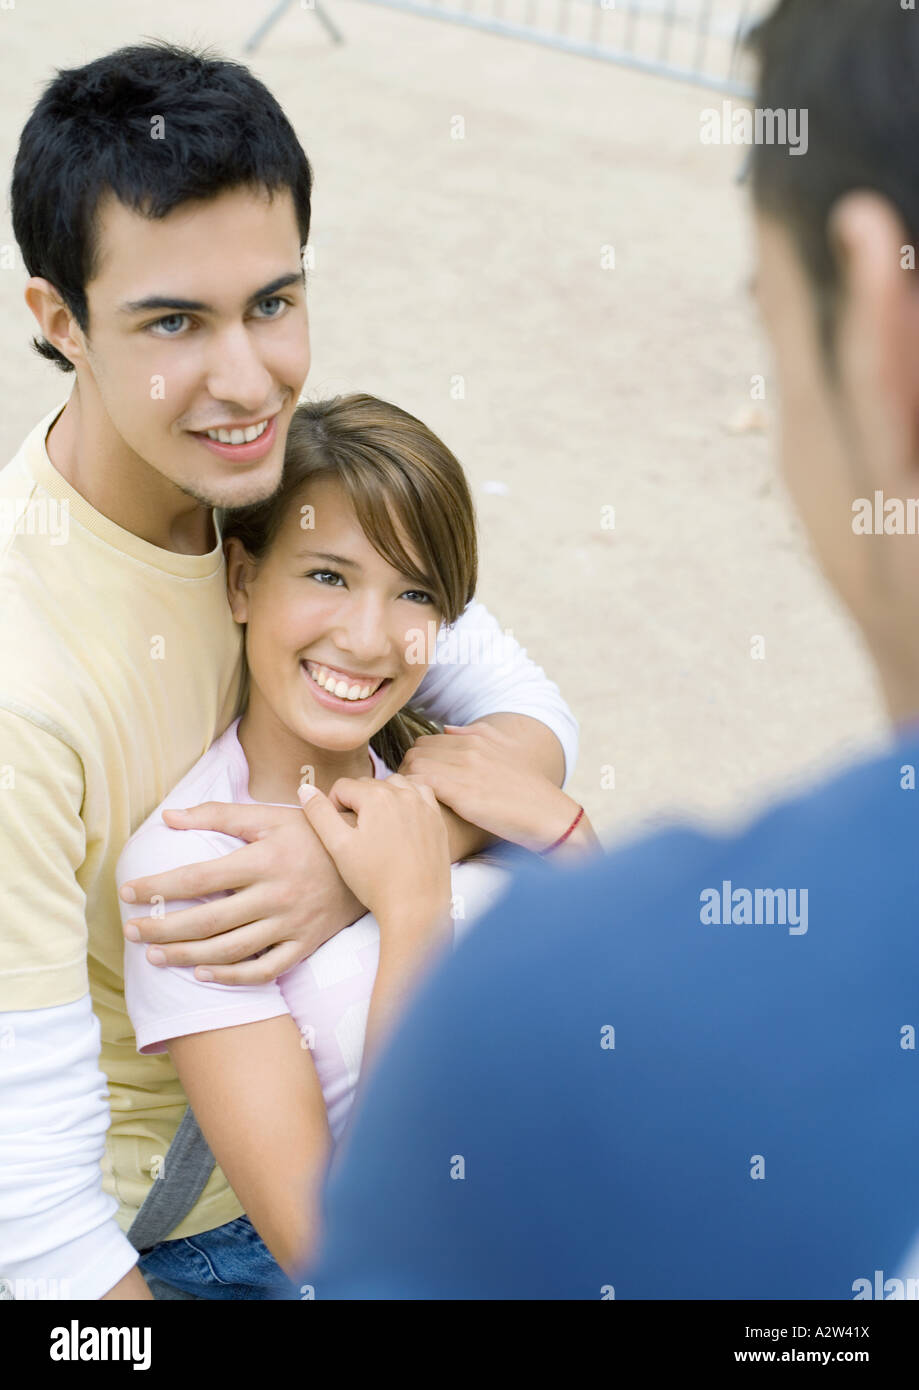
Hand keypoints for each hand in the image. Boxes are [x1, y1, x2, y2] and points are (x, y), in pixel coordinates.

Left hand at [119, 802, 365, 983]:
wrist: (369, 857)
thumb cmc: (311, 832)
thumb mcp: (268, 815)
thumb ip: (218, 814)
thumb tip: (168, 816)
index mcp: (264, 859)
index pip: (199, 877)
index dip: (159, 887)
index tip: (128, 891)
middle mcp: (276, 894)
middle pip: (209, 920)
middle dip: (163, 928)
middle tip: (130, 931)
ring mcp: (292, 923)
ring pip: (232, 949)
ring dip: (188, 956)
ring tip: (155, 955)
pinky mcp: (305, 944)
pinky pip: (265, 970)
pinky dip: (233, 976)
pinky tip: (203, 974)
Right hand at [298, 773, 451, 933]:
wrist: (416, 907)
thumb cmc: (375, 880)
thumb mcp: (339, 847)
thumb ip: (319, 813)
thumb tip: (305, 789)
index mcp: (376, 797)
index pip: (342, 787)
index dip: (333, 806)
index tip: (337, 831)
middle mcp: (403, 794)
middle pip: (368, 785)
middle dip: (356, 802)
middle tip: (355, 835)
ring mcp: (424, 805)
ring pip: (395, 785)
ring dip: (382, 797)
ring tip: (376, 826)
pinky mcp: (437, 819)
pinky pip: (420, 794)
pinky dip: (408, 799)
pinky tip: (402, 818)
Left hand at [397, 721, 582, 851]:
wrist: (549, 814)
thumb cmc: (527, 790)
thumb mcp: (506, 752)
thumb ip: (477, 735)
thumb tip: (446, 728)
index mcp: (477, 738)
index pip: (426, 742)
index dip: (417, 762)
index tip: (417, 782)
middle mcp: (468, 749)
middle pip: (415, 751)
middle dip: (407, 771)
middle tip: (408, 795)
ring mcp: (465, 769)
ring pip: (413, 765)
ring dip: (406, 783)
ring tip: (411, 804)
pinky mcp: (462, 792)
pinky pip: (420, 783)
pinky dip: (412, 793)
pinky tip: (417, 809)